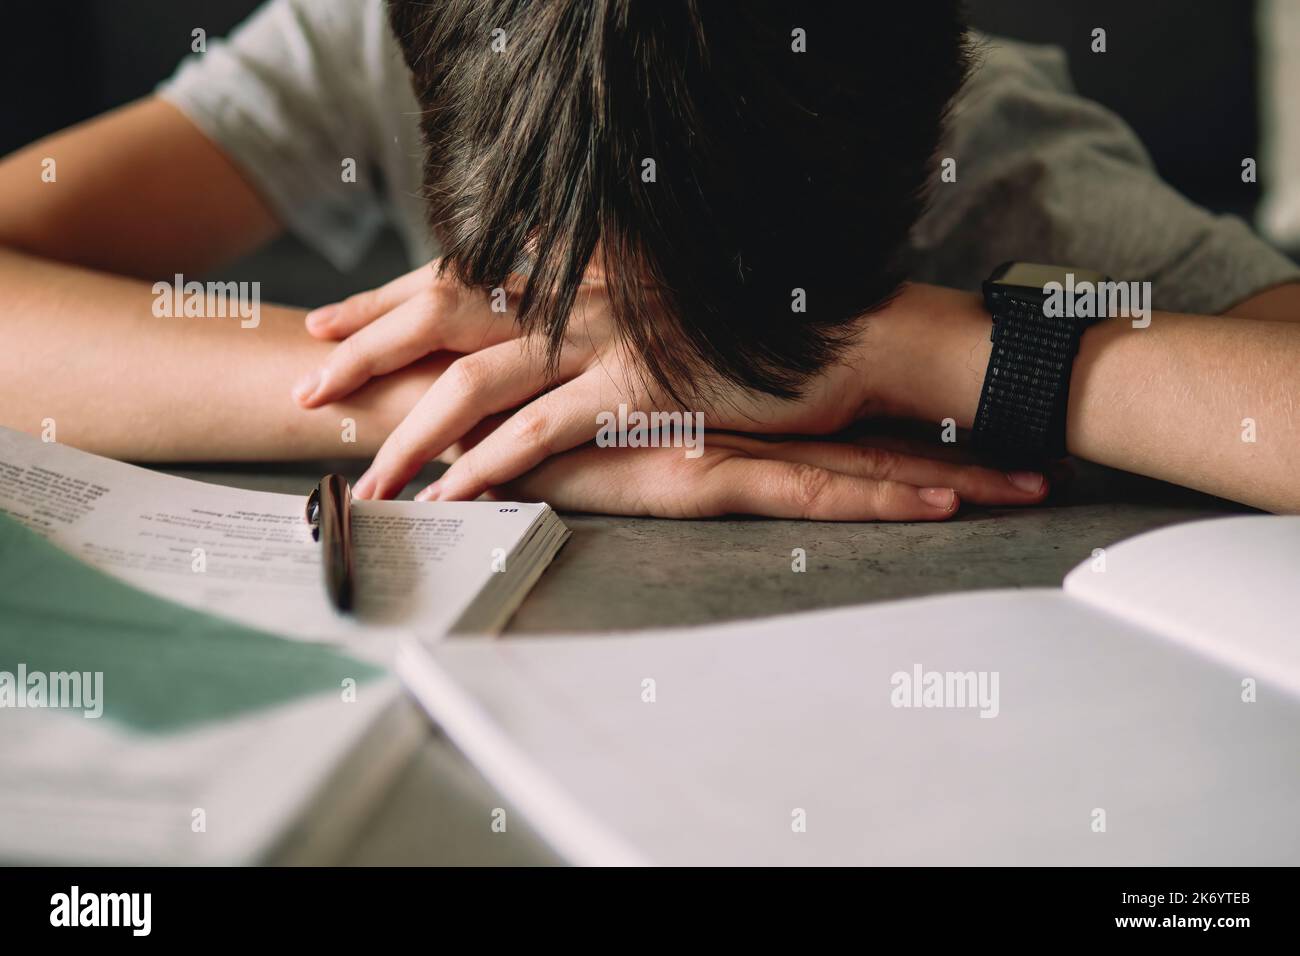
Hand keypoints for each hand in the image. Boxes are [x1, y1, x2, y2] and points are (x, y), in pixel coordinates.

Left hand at [296, 264, 985, 503]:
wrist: (839, 332)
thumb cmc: (748, 316)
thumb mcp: (657, 293)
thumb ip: (591, 299)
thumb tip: (538, 319)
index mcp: (579, 258)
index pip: (460, 272)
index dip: (386, 298)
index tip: (333, 321)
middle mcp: (580, 287)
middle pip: (445, 314)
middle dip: (368, 351)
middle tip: (307, 386)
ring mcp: (606, 336)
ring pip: (478, 382)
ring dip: (414, 430)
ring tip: (363, 471)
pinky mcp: (639, 389)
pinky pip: (542, 432)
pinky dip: (488, 466)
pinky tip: (448, 496)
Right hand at [484, 432, 1049, 518]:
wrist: (470, 401)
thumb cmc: (542, 403)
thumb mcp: (618, 400)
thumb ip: (668, 403)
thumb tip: (705, 412)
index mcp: (741, 402)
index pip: (850, 417)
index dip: (924, 424)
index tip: (993, 426)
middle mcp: (751, 416)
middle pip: (878, 439)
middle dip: (965, 451)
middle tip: (1044, 463)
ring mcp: (733, 440)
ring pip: (861, 464)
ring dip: (947, 475)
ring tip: (1022, 488)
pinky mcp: (699, 469)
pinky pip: (803, 491)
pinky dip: (873, 500)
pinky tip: (934, 506)